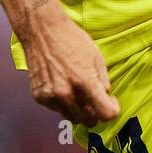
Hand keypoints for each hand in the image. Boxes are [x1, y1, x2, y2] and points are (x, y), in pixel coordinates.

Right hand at [15, 0, 119, 125]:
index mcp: (84, 82)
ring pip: (73, 118)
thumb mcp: (96, 56)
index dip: (112, 110)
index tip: (110, 102)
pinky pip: (58, 110)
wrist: (42, 30)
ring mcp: (51, 97)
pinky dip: (64, 103)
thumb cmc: (71, 39)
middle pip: (89, 121)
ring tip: (78, 90)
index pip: (105, 114)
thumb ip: (103, 81)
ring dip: (80, 110)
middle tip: (96, 98)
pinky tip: (63, 85)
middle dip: (96, 112)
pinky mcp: (39, 97)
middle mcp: (66, 93)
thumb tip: (106, 97)